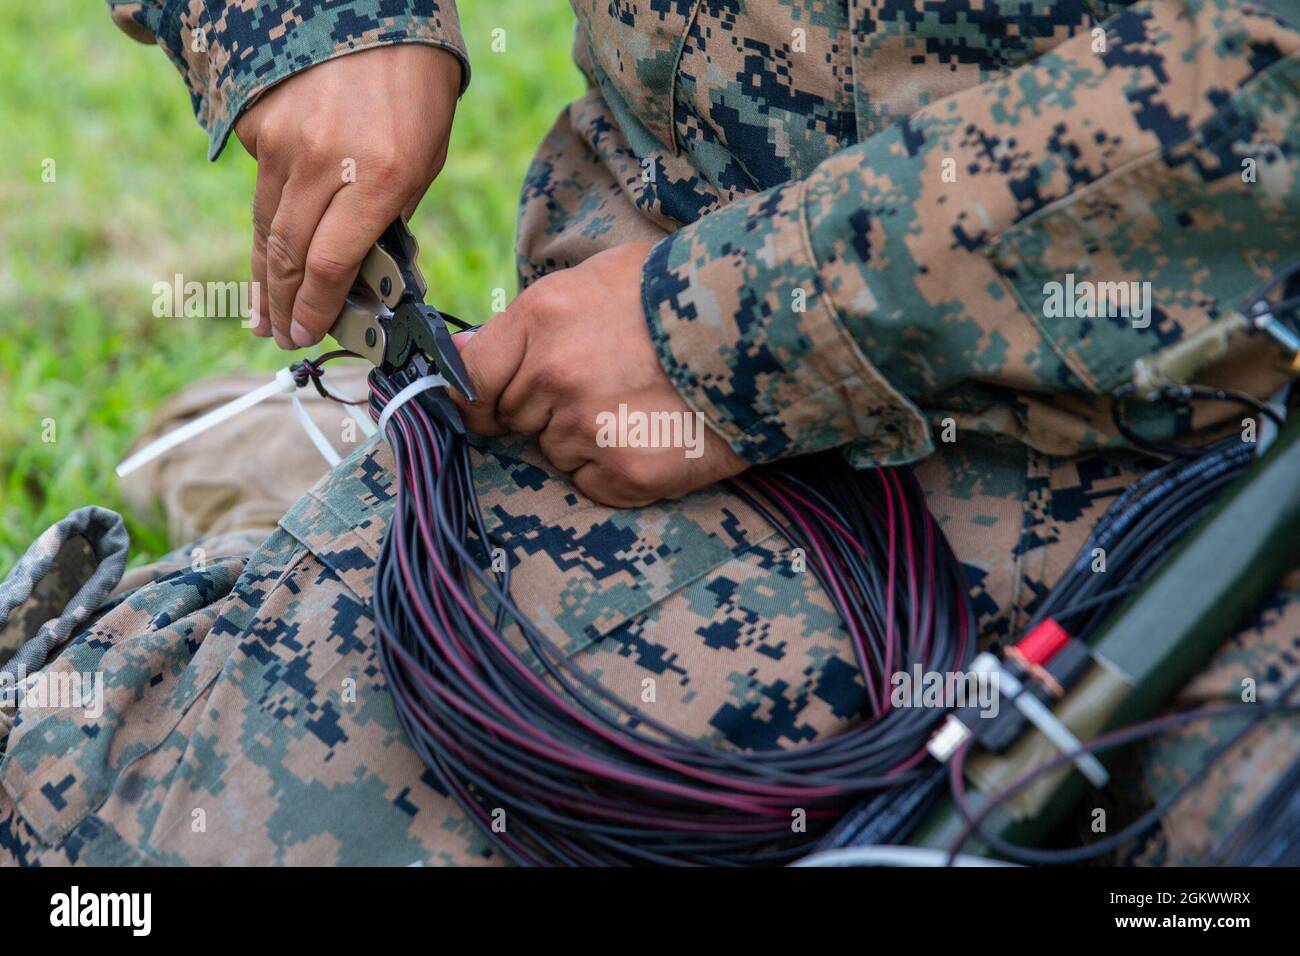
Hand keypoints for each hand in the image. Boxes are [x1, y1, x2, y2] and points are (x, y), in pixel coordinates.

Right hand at [234, 44, 461, 348]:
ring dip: (264, 275)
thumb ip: (389, 217)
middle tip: (279, 335)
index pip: (331, 264)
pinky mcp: (258, 122)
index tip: (308, 334)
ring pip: (266, 225)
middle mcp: (323, 162)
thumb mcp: (424, 161)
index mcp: (378, 177)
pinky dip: (270, 210)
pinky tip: (275, 234)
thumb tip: (362, 274)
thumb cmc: (415, 91)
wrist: (374, 12)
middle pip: (289, 254)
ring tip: (263, 313)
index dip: (316, 308)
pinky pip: (261, 181)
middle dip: (283, 304)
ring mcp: (283, 140)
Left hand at [451, 244, 747, 506]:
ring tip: (643, 403)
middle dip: (546, 409)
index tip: (487, 403)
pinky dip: (618, 467)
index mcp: (541, 321)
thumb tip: (462, 357)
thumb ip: (528, 323)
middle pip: (515, 419)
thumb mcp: (595, 280)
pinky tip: (657, 432)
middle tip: (605, 383)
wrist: (769, 330)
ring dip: (587, 438)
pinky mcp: (626, 474)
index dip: (475, 397)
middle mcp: (554, 379)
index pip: (468, 382)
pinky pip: (595, 483)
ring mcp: (589, 431)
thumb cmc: (681, 294)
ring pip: (557, 453)